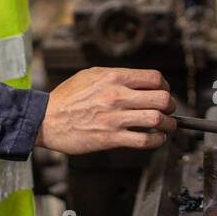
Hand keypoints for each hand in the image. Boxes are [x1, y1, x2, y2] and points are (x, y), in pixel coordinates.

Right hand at [35, 67, 177, 154]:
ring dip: (168, 124)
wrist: (45, 119)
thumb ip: (116, 75)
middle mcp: (117, 96)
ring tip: (167, 126)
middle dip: (171, 105)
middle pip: (162, 98)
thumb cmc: (66, 97)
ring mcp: (115, 118)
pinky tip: (156, 139)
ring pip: (157, 119)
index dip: (165, 86)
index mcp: (114, 78)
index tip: (164, 92)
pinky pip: (144, 140)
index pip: (155, 78)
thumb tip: (137, 80)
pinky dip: (156, 140)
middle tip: (169, 110)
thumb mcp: (91, 75)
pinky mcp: (111, 138)